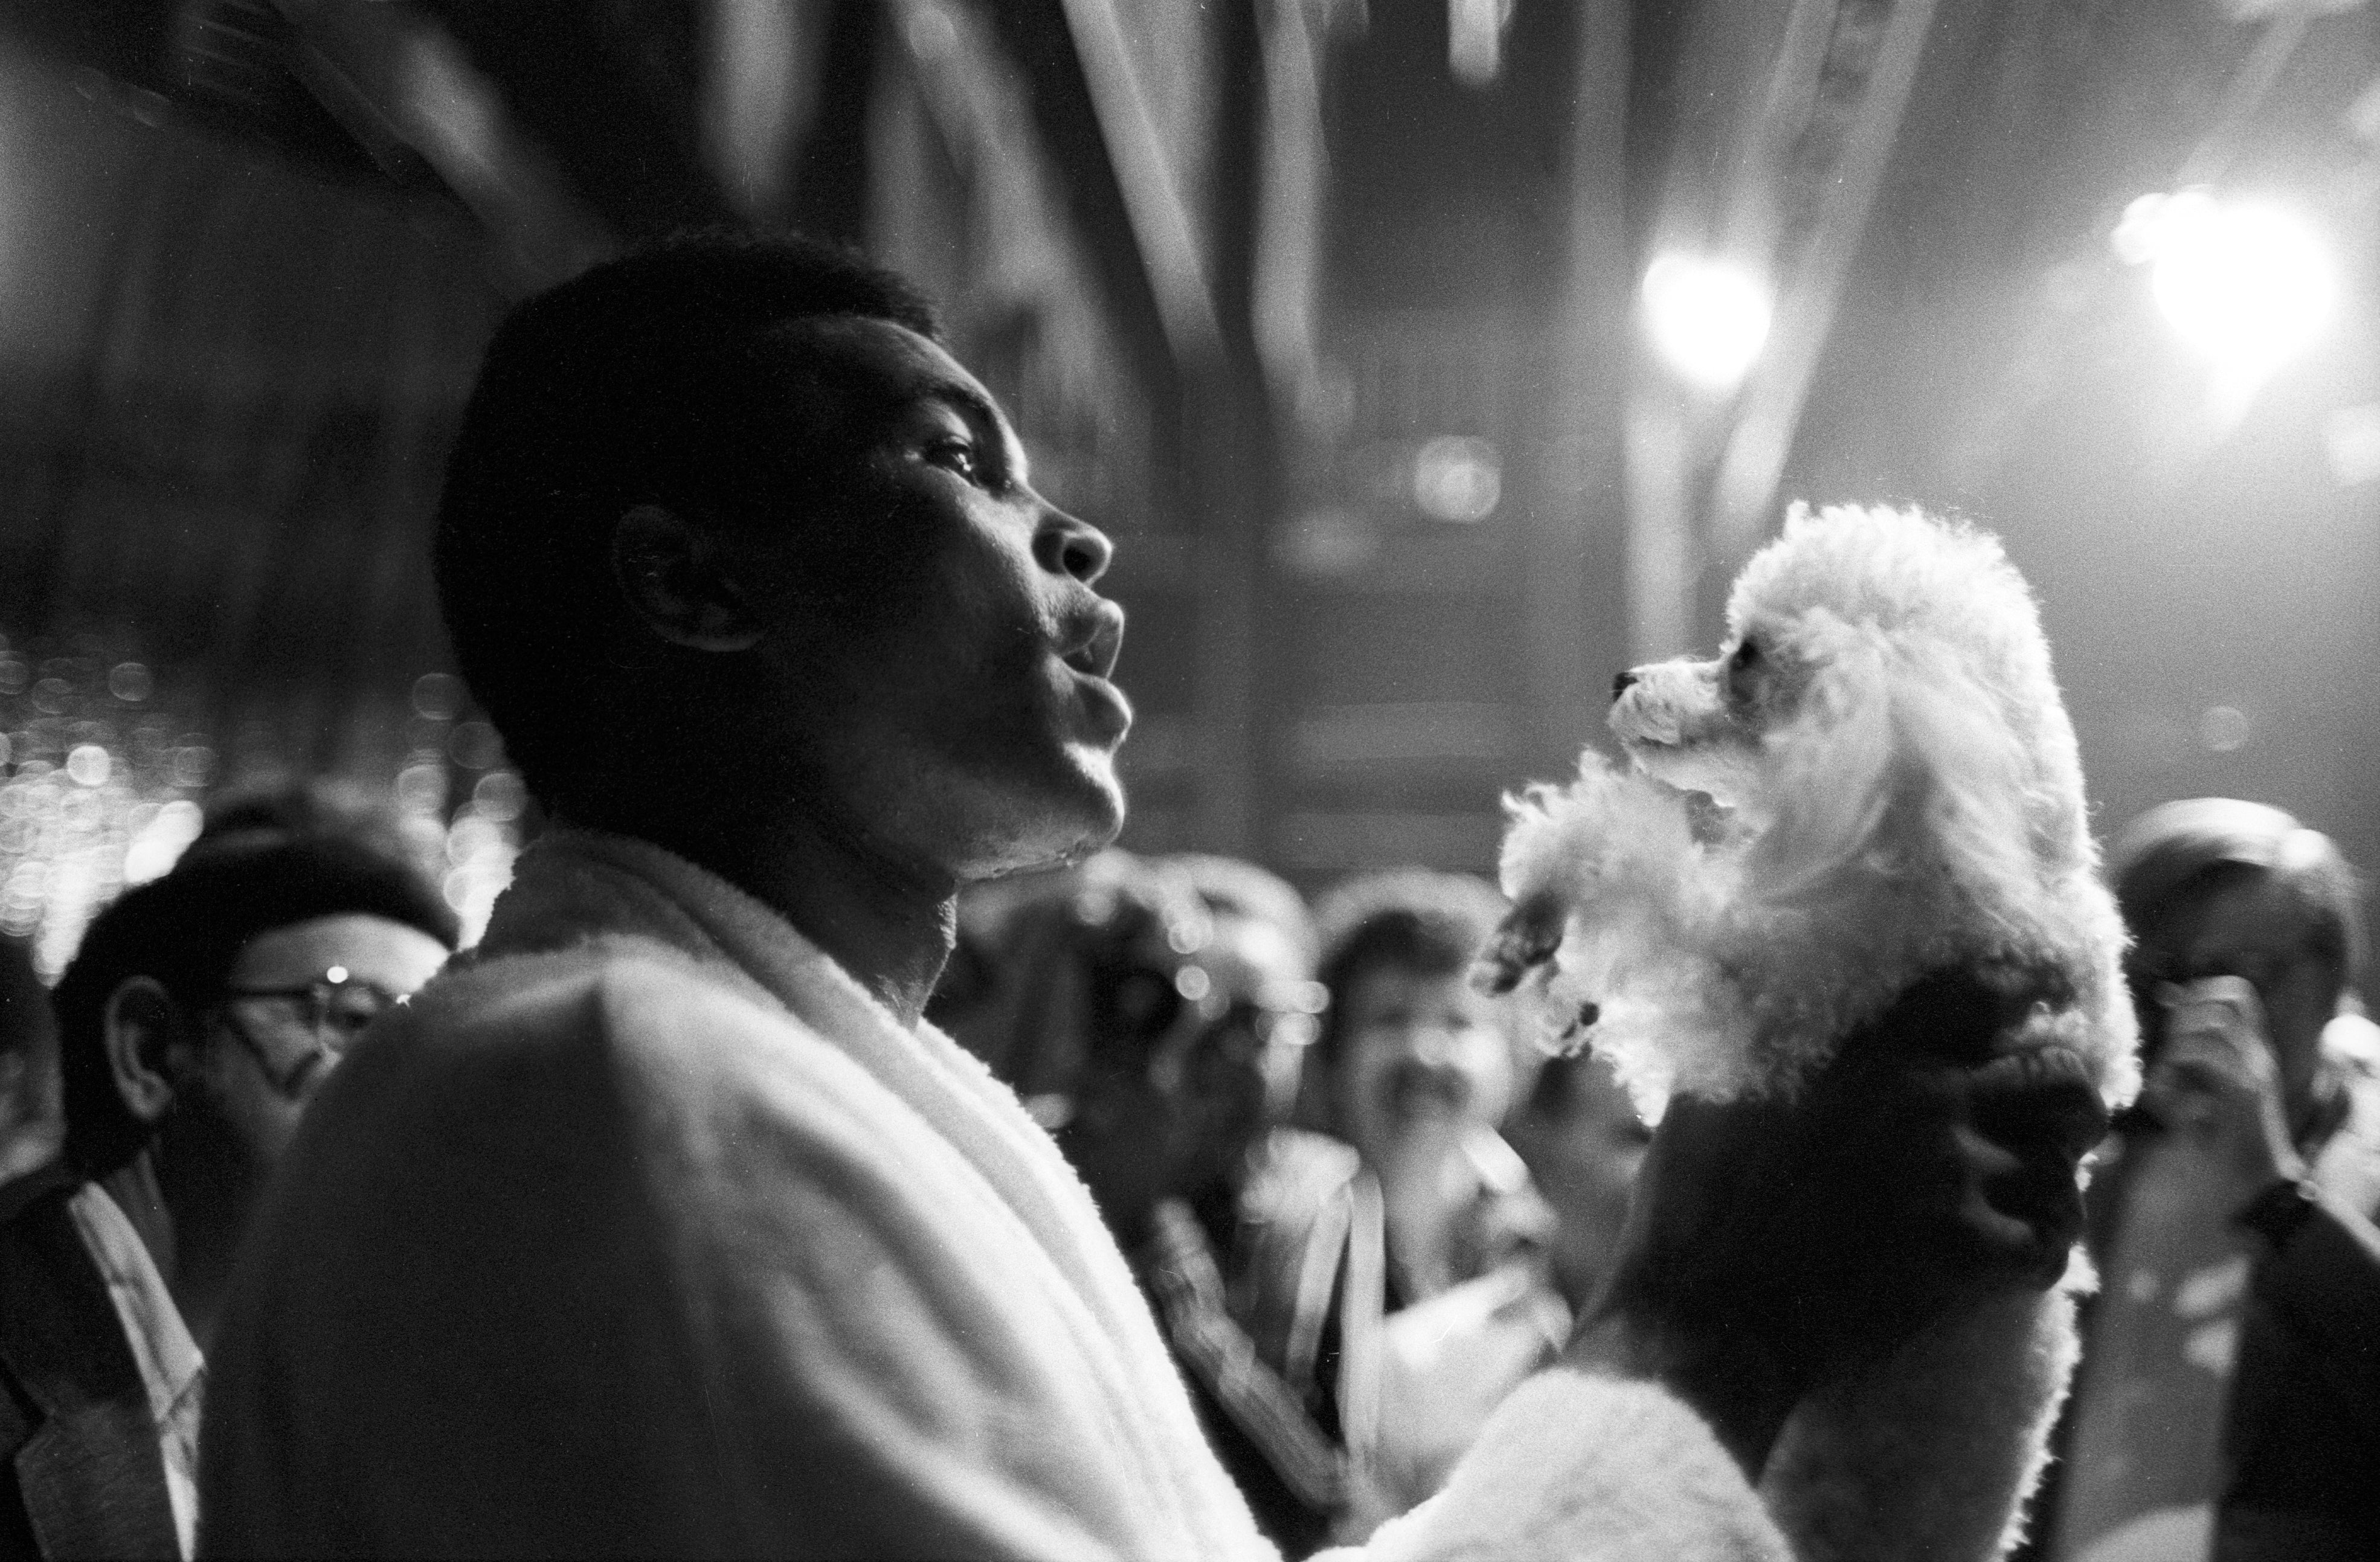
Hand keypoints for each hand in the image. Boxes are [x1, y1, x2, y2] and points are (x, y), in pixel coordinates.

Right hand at [1565, 967, 2107, 1473]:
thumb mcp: (1708, 1088)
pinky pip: (2048, 1248)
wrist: (1702, 1317)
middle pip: (2060, 1078)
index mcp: (1871, 1052)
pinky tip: (2012, 1264)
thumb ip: (1748, 1029)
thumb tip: (1740, 978)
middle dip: (2068, 1101)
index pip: (1982, 995)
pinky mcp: (1965, 1257)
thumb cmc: (1691, 1204)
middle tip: (2052, 1125)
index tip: (2021, 1014)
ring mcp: (1952, 1179)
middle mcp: (1927, 1101)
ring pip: (2062, 1171)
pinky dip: (2037, 1256)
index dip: (2014, 999)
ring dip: (2050, 1188)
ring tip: (2030, 1202)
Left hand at [2141, 975, 2304, 1211]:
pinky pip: (2207, 1059)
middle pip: (2224, 1004)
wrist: (2248, 1187)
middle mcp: (2259, 1057)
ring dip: (2179, 1043)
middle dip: (2184, 1017)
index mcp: (2252, 1050)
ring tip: (2166, 1075)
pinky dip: (2176, 1066)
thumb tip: (2167, 993)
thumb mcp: (2197, 1082)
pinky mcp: (2246, 1097)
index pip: (2238, 994)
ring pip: (2216, 1026)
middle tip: (2167, 1052)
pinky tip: (2166, 1097)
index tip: (2172, 1020)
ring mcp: (2256, 1074)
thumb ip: (2186, 1044)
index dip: (2200, 994)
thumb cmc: (2217, 1136)